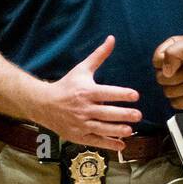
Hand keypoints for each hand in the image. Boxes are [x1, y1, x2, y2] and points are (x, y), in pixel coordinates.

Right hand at [31, 35, 142, 150]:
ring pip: (102, 129)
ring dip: (117, 130)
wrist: (44, 104)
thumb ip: (99, 56)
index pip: (107, 93)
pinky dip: (108, 144)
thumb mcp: (81, 69)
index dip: (121, 94)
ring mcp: (80, 123)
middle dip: (123, 114)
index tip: (135, 95)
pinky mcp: (78, 135)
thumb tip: (112, 38)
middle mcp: (83, 108)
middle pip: (106, 113)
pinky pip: (95, 141)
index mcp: (86, 91)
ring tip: (130, 130)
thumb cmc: (66, 85)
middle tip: (138, 115)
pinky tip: (121, 144)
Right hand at [151, 35, 182, 108]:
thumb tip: (166, 73)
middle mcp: (170, 66)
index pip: (156, 61)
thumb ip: (173, 53)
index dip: (167, 65)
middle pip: (160, 79)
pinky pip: (176, 104)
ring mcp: (176, 82)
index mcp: (169, 51)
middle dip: (180, 77)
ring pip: (167, 93)